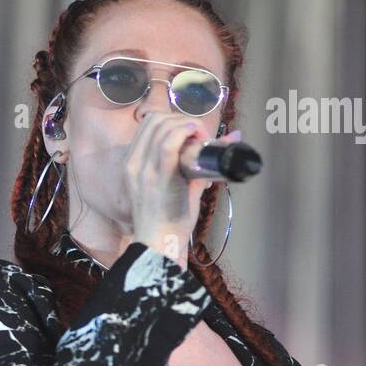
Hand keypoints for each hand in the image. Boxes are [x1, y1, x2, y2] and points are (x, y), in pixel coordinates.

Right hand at [125, 111, 239, 259]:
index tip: (191, 133)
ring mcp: (143, 169)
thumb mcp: (180, 185)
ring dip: (186, 124)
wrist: (158, 245)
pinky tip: (198, 134)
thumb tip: (233, 139)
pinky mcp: (158, 177)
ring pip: (162, 126)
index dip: (173, 120)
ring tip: (201, 139)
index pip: (148, 124)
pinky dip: (185, 131)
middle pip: (155, 120)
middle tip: (200, 136)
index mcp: (132, 163)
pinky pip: (168, 143)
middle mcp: (133, 163)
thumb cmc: (168, 220)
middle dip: (181, 119)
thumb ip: (201, 161)